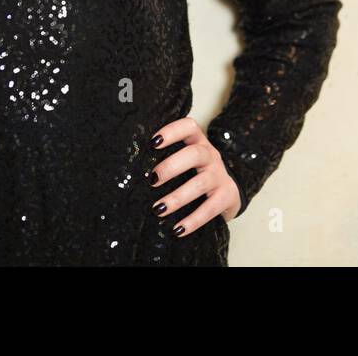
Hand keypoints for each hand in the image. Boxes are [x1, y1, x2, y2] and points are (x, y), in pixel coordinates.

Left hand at [147, 116, 241, 235]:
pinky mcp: (227, 196)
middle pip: (195, 154)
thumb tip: (130, 169)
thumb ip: (165, 156)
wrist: (227, 191)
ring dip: (177, 197)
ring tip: (158, 209)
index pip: (189, 127)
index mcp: (198, 141)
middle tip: (152, 180)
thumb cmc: (195, 172)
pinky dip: (193, 220)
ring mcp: (220, 175)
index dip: (172, 131)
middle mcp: (211, 155)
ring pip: (200, 183)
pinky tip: (177, 230)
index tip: (153, 142)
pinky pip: (211, 209)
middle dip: (172, 166)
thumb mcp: (185, 159)